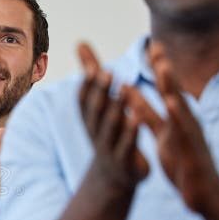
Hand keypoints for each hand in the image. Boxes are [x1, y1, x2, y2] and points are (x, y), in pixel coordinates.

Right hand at [78, 42, 148, 191]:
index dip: (88, 86)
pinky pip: (126, 145)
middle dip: (100, 93)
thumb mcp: (97, 103)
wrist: (114, 177)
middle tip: (107, 73)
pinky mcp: (124, 161)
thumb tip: (80, 41)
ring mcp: (108, 147)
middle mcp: (95, 131)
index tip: (95, 68)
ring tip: (122, 93)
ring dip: (115, 110)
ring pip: (110, 127)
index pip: (84, 99)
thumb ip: (91, 73)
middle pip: (96, 111)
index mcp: (90, 117)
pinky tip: (138, 118)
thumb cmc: (107, 131)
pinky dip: (131, 132)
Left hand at [124, 43, 218, 214]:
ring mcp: (190, 135)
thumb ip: (148, 115)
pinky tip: (171, 103)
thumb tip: (131, 95)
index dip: (158, 69)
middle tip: (154, 45)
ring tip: (162, 65)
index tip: (149, 45)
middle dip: (164, 68)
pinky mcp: (191, 150)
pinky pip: (183, 131)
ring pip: (179, 106)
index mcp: (177, 118)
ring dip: (171, 86)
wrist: (205, 194)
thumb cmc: (183, 162)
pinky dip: (177, 115)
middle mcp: (185, 122)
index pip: (165, 89)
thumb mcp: (162, 134)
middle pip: (173, 91)